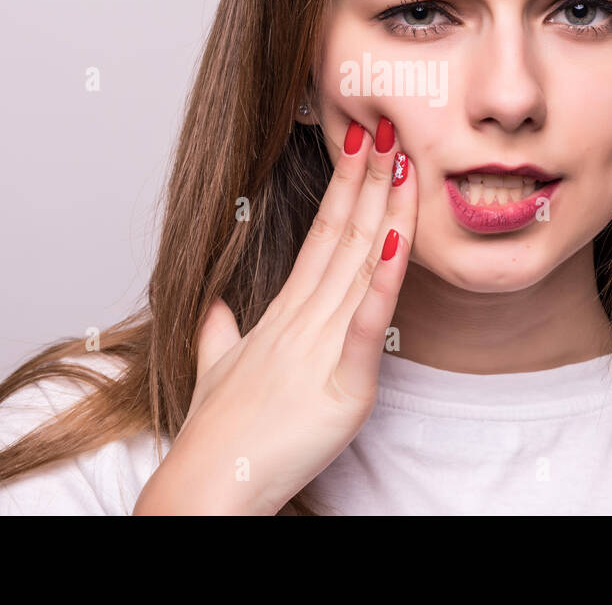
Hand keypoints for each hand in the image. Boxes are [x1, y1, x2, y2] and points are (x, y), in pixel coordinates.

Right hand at [134, 116, 417, 514]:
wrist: (207, 484)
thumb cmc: (215, 432)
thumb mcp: (216, 368)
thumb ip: (220, 331)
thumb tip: (217, 307)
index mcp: (283, 312)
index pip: (322, 235)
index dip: (345, 188)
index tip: (363, 147)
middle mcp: (303, 318)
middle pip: (345, 235)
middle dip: (371, 179)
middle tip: (391, 126)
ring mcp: (319, 346)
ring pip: (360, 265)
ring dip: (387, 212)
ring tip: (405, 163)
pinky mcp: (340, 382)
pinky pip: (366, 325)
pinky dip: (385, 284)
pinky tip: (399, 246)